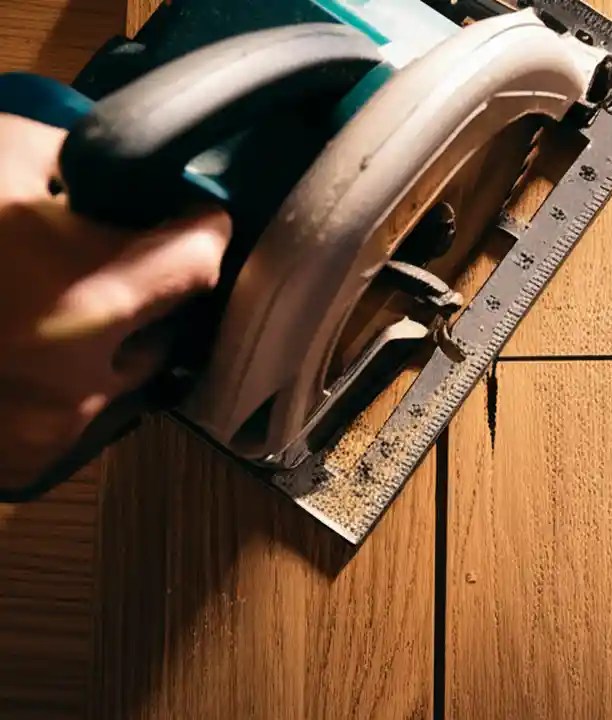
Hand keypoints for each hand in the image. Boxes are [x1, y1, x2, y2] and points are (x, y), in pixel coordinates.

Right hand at [0, 113, 230, 489]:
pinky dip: (63, 383)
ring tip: (46, 303)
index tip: (191, 212)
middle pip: (174, 321)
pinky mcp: (25, 462)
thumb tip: (124, 177)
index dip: (198, 223)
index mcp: (91, 291)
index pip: (203, 256)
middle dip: (151, 286)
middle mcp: (86, 374)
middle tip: (106, 255)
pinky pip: (80, 416)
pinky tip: (19, 351)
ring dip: (109, 340)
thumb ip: (76, 161)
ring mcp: (55, 428)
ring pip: (128, 374)